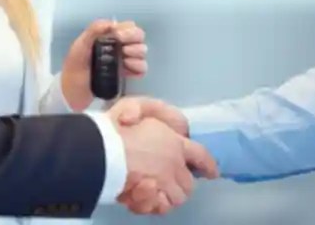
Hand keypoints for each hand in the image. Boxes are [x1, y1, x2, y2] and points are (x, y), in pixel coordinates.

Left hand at [61, 19, 146, 110]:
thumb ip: (93, 31)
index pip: (128, 26)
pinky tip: (129, 72)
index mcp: (107, 36)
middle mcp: (118, 46)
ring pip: (142, 52)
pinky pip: (141, 69)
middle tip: (125, 50)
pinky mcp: (126, 75)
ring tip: (126, 62)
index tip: (119, 37)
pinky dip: (139, 69)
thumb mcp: (79, 47)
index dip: (128, 30)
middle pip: (139, 37)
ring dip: (137, 55)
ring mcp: (123, 60)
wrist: (72, 94)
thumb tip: (112, 23)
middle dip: (135, 42)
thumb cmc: (74, 69)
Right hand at [110, 98, 218, 214]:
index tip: (212, 172)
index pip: (200, 155)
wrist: (102, 150)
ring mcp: (164, 184)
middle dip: (180, 184)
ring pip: (176, 198)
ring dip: (165, 196)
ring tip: (150, 189)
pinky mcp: (150, 199)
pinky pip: (158, 208)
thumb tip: (137, 120)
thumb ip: (143, 110)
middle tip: (164, 181)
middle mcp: (175, 166)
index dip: (207, 164)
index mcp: (175, 144)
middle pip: (188, 183)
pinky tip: (140, 195)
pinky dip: (151, 205)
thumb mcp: (131, 107)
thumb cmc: (116, 128)